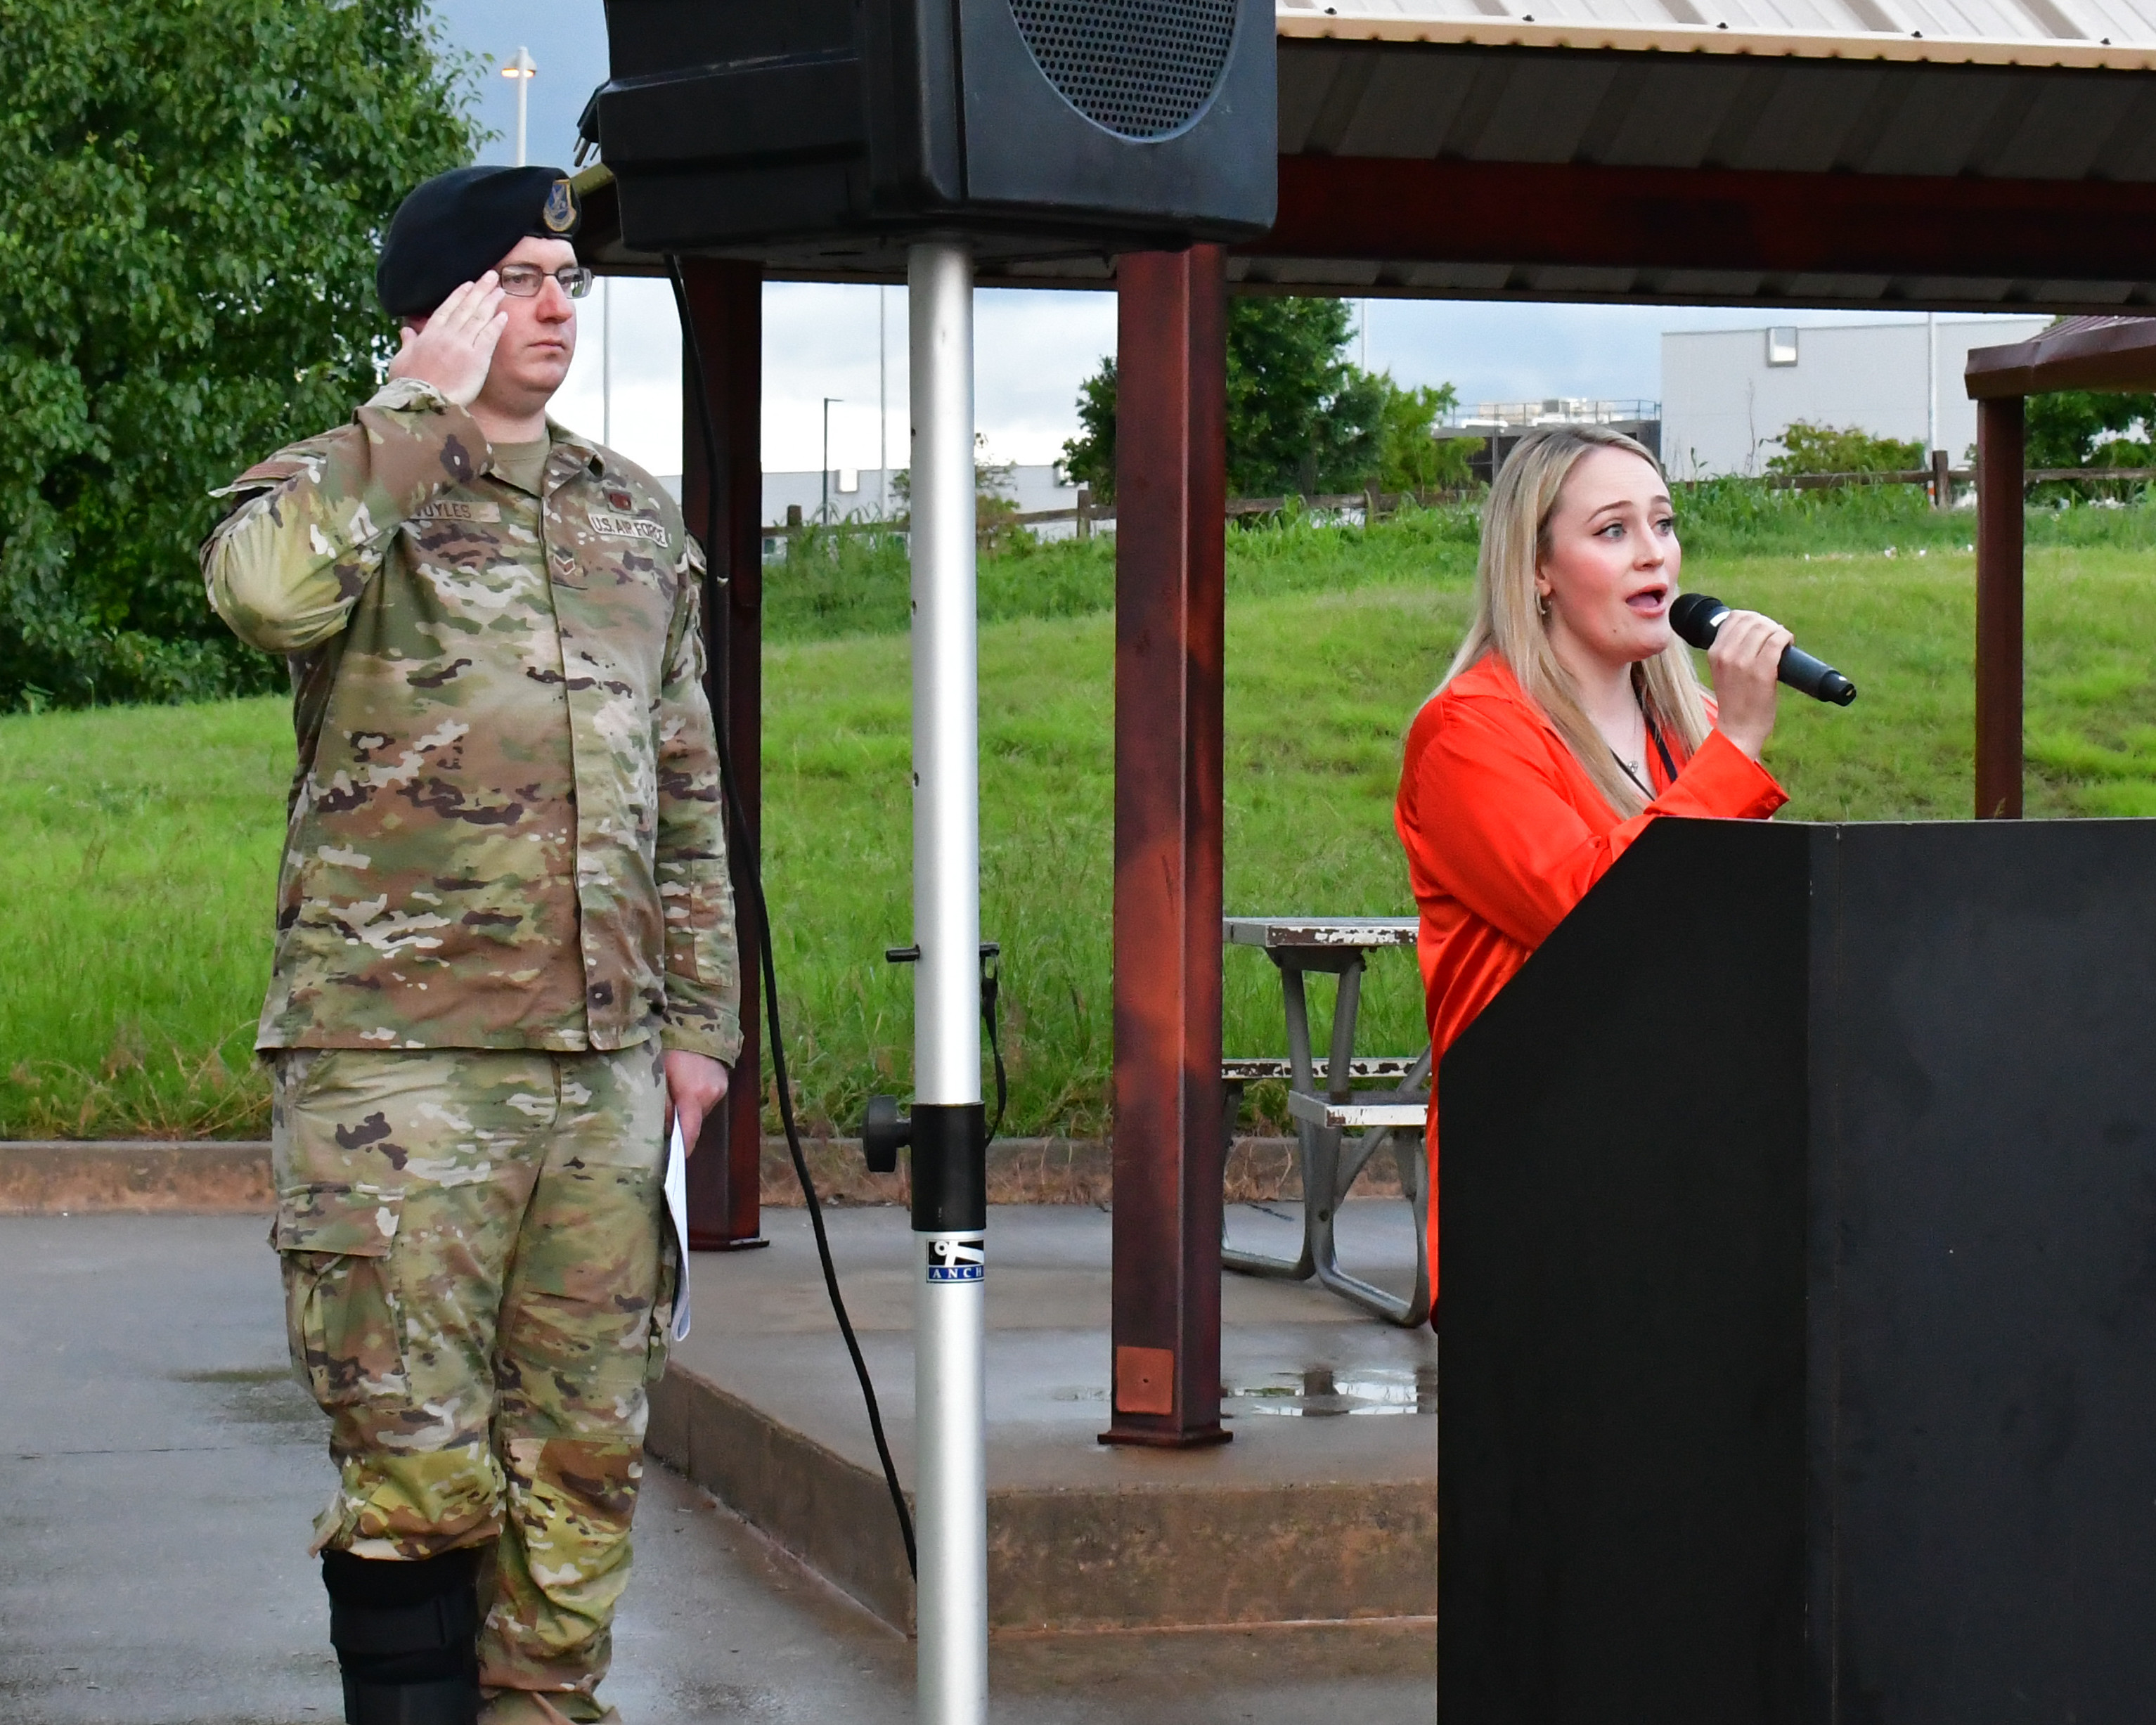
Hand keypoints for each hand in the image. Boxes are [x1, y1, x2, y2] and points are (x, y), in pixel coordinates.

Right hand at [386, 275, 507, 407]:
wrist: (421, 403)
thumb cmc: (408, 386)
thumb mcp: (401, 361)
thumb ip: (407, 344)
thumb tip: (406, 330)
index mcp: (428, 334)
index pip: (446, 309)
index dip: (459, 295)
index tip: (468, 285)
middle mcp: (446, 335)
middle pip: (466, 307)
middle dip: (479, 290)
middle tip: (491, 276)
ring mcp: (462, 345)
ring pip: (479, 317)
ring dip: (491, 301)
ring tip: (500, 289)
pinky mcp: (476, 359)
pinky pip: (489, 336)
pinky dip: (496, 324)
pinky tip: (504, 315)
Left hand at [664, 1051, 729, 1154]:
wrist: (699, 1022)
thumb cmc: (673, 1048)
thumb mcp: (659, 1073)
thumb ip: (661, 1103)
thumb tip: (663, 1128)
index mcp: (694, 1093)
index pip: (690, 1130)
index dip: (683, 1147)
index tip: (675, 1160)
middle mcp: (711, 1095)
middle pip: (694, 1121)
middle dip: (680, 1124)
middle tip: (662, 1122)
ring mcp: (720, 1089)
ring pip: (700, 1111)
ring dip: (688, 1110)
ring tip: (674, 1098)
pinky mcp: (723, 1083)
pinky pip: (706, 1099)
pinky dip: (695, 1100)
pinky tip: (686, 1087)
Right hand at [1706, 607, 1793, 761]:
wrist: (1738, 729)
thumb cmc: (1735, 702)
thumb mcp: (1722, 671)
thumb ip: (1731, 652)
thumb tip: (1754, 631)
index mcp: (1714, 652)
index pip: (1734, 618)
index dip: (1753, 618)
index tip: (1762, 629)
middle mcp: (1726, 655)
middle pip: (1752, 620)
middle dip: (1768, 623)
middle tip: (1775, 636)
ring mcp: (1744, 663)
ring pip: (1766, 628)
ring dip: (1778, 630)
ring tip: (1782, 641)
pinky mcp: (1763, 672)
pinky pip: (1777, 641)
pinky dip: (1786, 637)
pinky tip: (1789, 643)